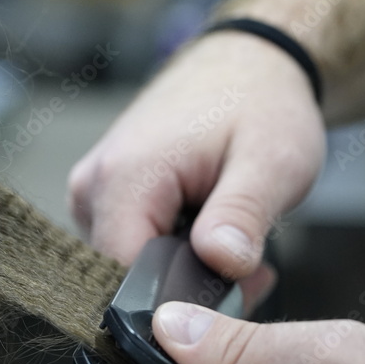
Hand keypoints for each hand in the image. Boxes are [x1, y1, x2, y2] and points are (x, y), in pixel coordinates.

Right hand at [68, 32, 325, 281]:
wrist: (247, 63)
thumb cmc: (261, 104)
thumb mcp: (272, 161)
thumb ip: (242, 214)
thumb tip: (221, 262)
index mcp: (124, 179)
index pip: (127, 280)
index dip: (182, 301)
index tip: (236, 290)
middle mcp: (92, 188)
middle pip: (125, 280)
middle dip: (189, 288)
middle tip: (249, 269)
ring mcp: (91, 192)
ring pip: (129, 269)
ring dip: (184, 272)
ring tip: (233, 242)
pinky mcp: (102, 197)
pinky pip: (129, 247)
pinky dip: (172, 252)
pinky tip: (208, 233)